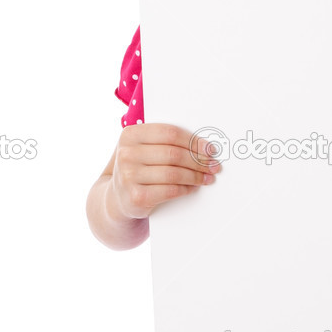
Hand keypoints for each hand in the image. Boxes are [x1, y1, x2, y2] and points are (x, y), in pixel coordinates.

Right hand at [107, 123, 221, 219]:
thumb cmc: (138, 168)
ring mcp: (128, 176)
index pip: (170, 133)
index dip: (193, 141)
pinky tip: (193, 187)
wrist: (117, 197)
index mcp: (130, 134)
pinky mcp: (136, 197)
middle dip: (198, 160)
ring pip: (174, 173)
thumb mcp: (143, 148)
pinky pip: (169, 190)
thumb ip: (165, 142)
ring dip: (196, 176)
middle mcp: (126, 154)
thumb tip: (203, 145)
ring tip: (207, 177)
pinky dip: (185, 189)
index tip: (210, 149)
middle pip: (174, 154)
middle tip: (214, 165)